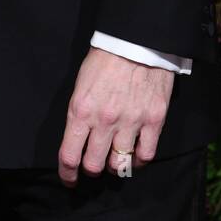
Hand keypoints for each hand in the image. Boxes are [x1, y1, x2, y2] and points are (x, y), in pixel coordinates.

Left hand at [57, 47, 173, 185]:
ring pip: (120, 164)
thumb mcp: (80, 84)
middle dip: (90, 169)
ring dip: (115, 166)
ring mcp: (131, 122)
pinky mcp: (154, 121)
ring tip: (114, 160)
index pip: (69, 155)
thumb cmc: (104, 60)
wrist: (136, 42)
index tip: (69, 178)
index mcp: (80, 110)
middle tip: (92, 166)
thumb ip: (79, 112)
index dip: (67, 173)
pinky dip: (140, 160)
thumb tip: (79, 137)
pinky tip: (136, 154)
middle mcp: (104, 121)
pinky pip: (146, 155)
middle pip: (94, 165)